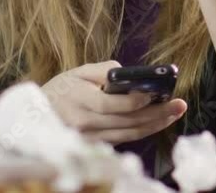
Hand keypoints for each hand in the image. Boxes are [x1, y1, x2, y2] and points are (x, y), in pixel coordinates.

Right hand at [41, 60, 186, 144]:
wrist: (37, 116)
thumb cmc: (61, 89)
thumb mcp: (78, 71)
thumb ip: (103, 69)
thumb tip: (128, 73)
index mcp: (80, 100)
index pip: (111, 105)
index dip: (135, 101)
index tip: (154, 93)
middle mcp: (85, 122)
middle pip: (127, 121)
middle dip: (156, 113)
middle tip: (179, 105)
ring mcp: (90, 137)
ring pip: (129, 133)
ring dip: (155, 124)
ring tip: (175, 112)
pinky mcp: (96, 144)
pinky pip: (124, 139)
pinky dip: (143, 131)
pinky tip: (158, 122)